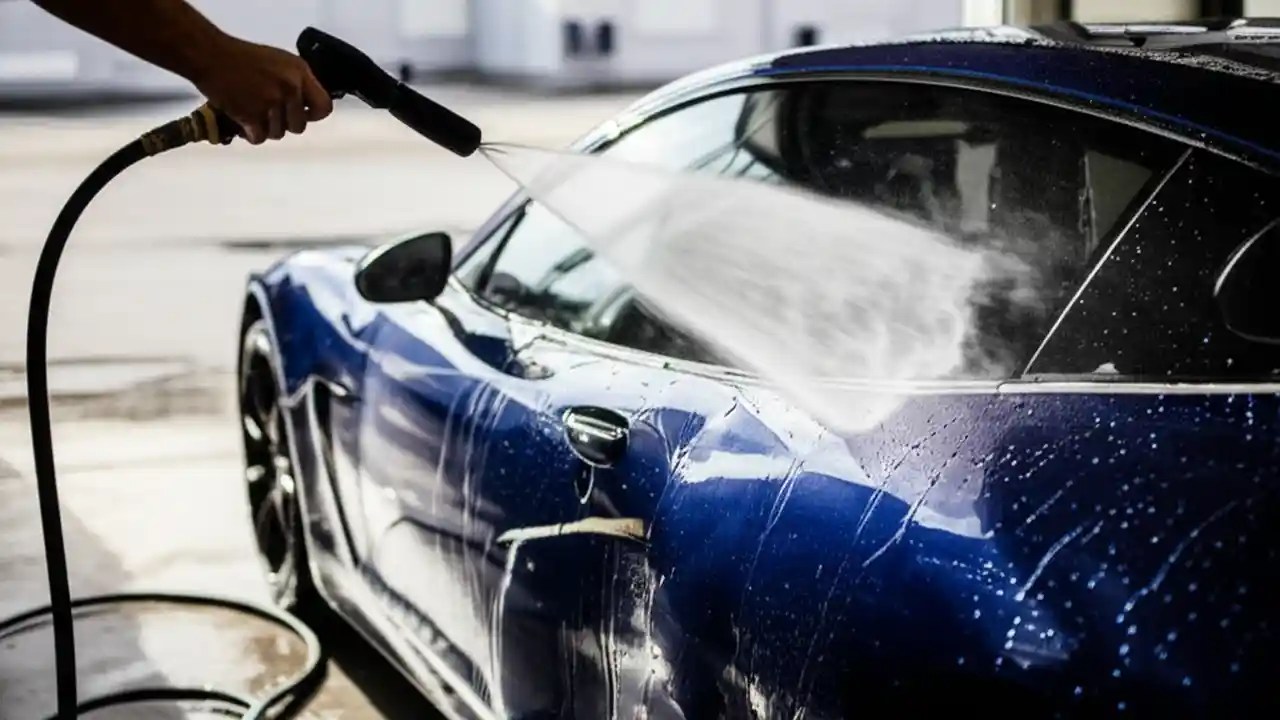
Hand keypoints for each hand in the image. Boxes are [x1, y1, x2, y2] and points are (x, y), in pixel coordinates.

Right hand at [191, 35, 332, 144]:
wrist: (209, 55)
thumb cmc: (240, 57)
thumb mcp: (279, 62)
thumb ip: (296, 82)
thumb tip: (305, 106)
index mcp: (300, 72)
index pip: (323, 107)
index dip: (312, 115)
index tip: (300, 114)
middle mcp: (290, 87)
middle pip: (299, 126)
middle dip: (283, 123)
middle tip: (265, 112)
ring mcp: (272, 101)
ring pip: (278, 133)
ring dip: (264, 127)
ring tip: (250, 110)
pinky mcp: (253, 114)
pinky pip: (259, 138)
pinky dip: (250, 133)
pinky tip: (242, 120)